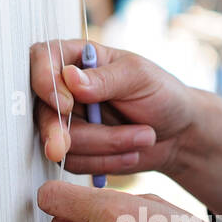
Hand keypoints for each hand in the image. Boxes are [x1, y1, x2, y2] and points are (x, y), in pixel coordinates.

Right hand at [31, 38, 221, 218]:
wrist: (179, 134)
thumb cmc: (162, 94)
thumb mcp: (139, 77)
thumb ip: (105, 78)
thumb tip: (70, 79)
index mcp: (76, 58)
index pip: (42, 59)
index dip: (45, 82)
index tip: (66, 104)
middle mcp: (65, 89)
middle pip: (42, 110)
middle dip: (59, 131)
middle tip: (64, 148)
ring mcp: (67, 122)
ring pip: (61, 142)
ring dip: (105, 146)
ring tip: (145, 136)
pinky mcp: (76, 151)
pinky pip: (75, 164)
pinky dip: (106, 162)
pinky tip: (132, 154)